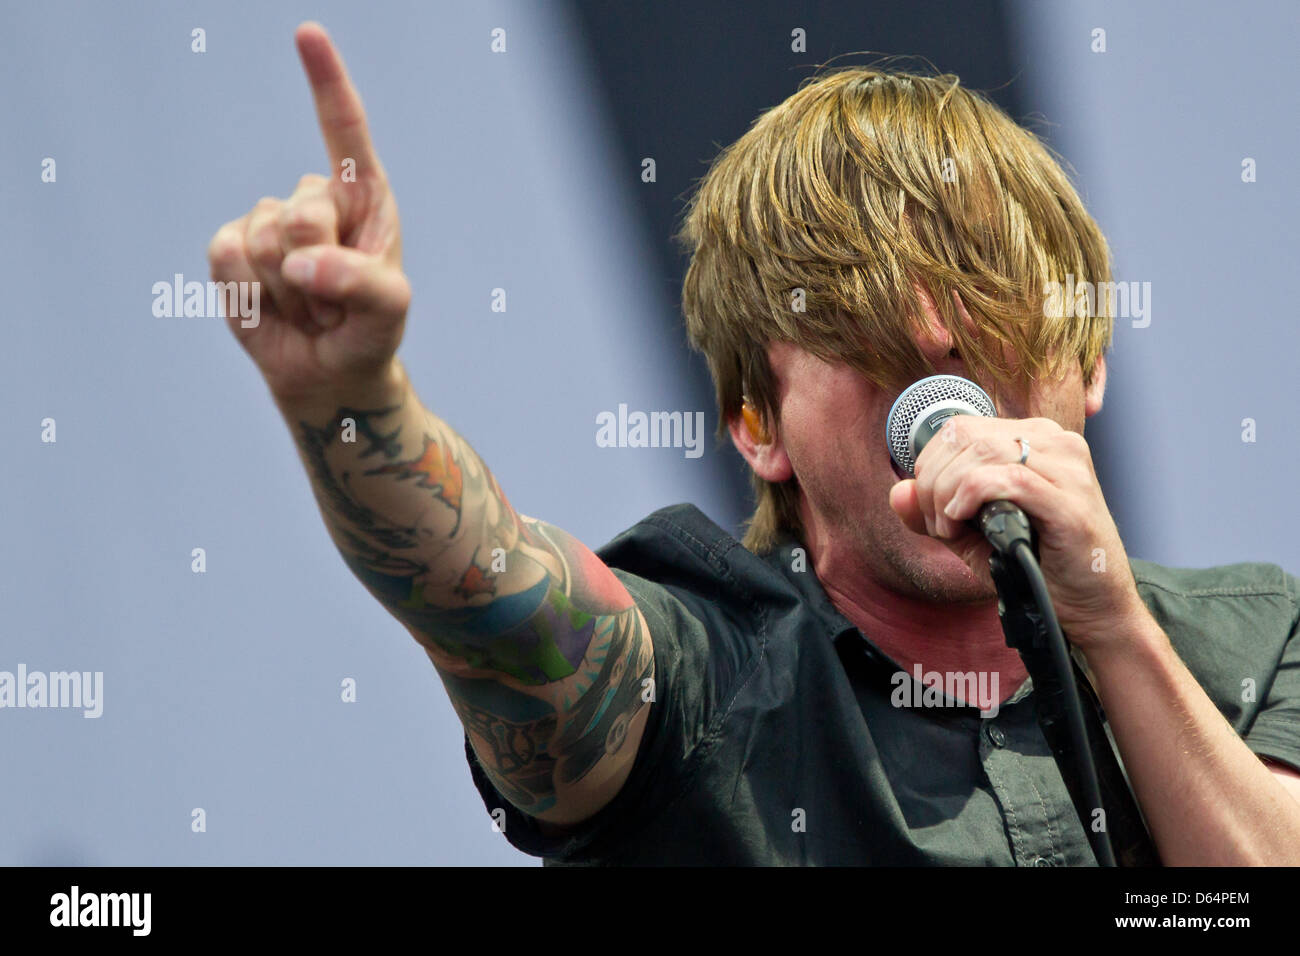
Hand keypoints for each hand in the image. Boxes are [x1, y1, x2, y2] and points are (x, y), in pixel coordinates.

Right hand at [206, 22, 408, 404]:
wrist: (327, 371)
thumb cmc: (367, 331)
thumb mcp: (389, 312)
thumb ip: (362, 284)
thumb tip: (301, 263)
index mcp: (362, 197)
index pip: (343, 130)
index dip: (325, 81)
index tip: (307, 34)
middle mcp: (314, 199)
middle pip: (302, 214)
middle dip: (319, 270)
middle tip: (334, 302)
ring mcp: (268, 221)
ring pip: (262, 240)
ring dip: (289, 293)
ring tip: (310, 308)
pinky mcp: (231, 249)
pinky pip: (226, 258)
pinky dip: (250, 297)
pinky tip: (273, 309)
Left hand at [889, 415, 1149, 650]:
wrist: (1094, 606)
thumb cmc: (1038, 566)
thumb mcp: (972, 536)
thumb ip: (932, 511)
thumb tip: (897, 491)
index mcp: (1033, 438)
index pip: (959, 428)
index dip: (930, 466)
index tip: (934, 509)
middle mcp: (1055, 441)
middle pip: (963, 436)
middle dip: (933, 482)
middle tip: (940, 525)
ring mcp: (1068, 467)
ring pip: (980, 453)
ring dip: (948, 494)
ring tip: (952, 529)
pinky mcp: (1070, 499)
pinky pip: (1006, 479)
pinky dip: (970, 498)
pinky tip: (963, 523)